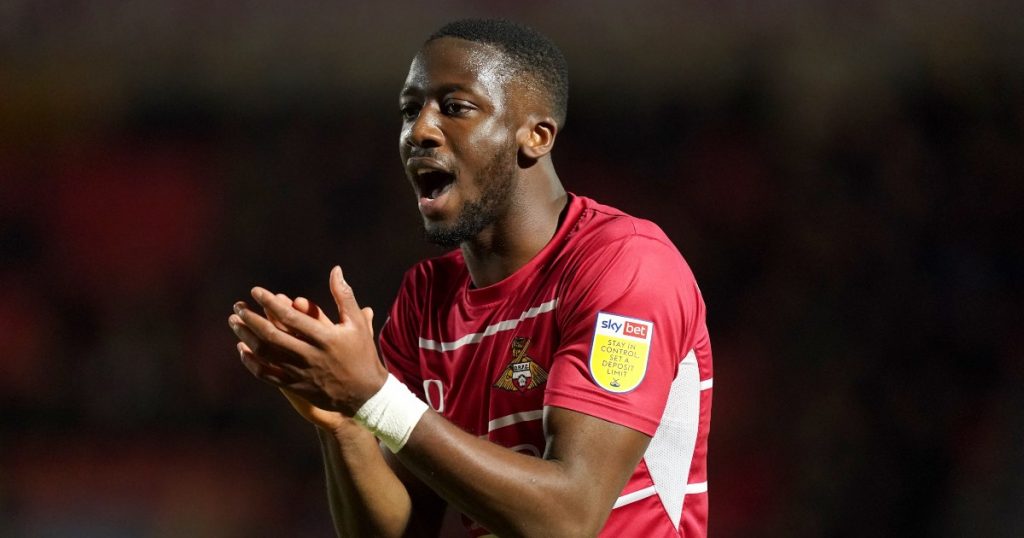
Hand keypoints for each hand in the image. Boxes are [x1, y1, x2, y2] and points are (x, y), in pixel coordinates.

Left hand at [228, 266, 387, 415]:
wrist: (365, 395)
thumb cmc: (363, 354)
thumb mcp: (356, 324)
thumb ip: (344, 296)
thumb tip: (335, 270)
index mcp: (326, 338)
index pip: (290, 317)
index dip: (270, 303)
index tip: (256, 291)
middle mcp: (311, 356)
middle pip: (272, 336)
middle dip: (251, 319)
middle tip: (238, 306)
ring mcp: (301, 374)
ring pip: (266, 355)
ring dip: (246, 337)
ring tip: (235, 322)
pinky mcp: (296, 388)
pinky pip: (267, 375)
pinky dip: (251, 363)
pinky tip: (242, 350)